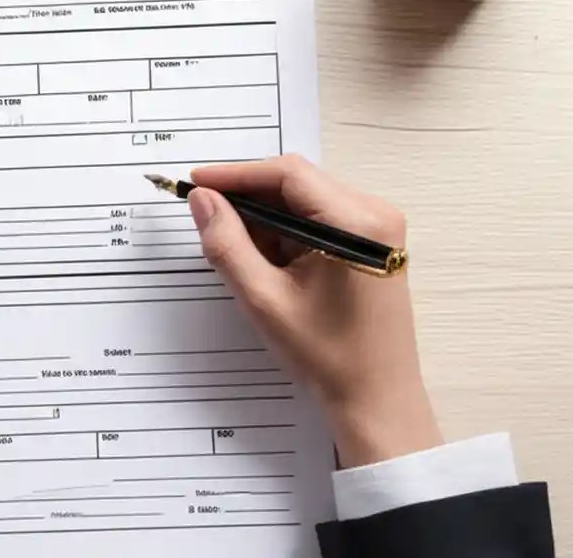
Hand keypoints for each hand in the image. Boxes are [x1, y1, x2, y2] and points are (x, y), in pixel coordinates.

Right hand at [189, 155, 440, 468]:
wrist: (377, 399)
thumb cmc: (326, 355)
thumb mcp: (264, 299)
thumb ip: (227, 244)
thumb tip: (202, 200)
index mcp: (356, 221)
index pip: (287, 174)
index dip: (236, 174)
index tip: (195, 183)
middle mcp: (374, 214)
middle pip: (297, 183)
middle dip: (248, 197)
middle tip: (206, 218)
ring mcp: (377, 229)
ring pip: (305, 201)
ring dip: (266, 218)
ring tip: (234, 249)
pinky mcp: (372, 245)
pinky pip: (319, 220)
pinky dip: (285, 233)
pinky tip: (264, 260)